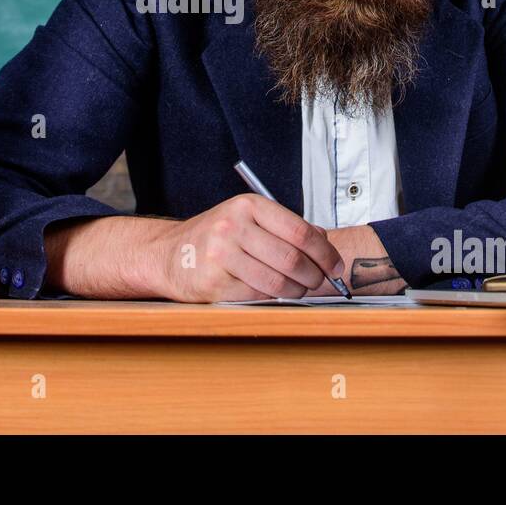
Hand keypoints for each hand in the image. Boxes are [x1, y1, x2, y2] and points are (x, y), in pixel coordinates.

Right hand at [149, 194, 345, 301]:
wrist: (169, 254)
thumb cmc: (214, 237)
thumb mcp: (248, 220)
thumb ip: (285, 228)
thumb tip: (325, 243)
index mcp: (247, 206)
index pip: (299, 230)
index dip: (324, 252)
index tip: (336, 265)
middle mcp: (233, 227)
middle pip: (292, 258)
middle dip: (315, 276)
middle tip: (322, 282)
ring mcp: (221, 255)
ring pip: (278, 281)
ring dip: (297, 291)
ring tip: (299, 290)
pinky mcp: (214, 282)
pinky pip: (258, 296)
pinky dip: (273, 298)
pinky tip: (273, 293)